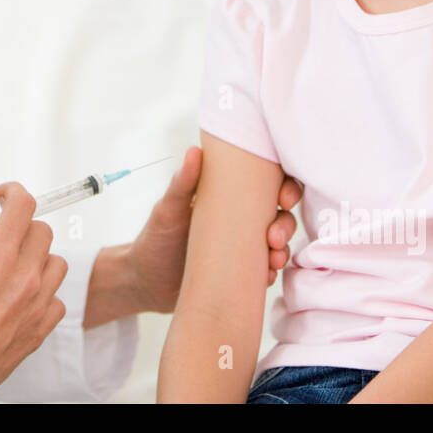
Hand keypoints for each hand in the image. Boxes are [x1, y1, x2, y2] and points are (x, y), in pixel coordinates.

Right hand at [0, 183, 67, 403]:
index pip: (24, 206)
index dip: (14, 193)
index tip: (3, 195)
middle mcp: (25, 277)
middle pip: (42, 231)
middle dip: (22, 227)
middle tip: (1, 237)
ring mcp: (37, 303)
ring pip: (56, 262)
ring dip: (38, 258)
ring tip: (12, 269)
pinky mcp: (42, 327)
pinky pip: (57, 297)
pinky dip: (43, 292)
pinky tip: (21, 298)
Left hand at [126, 146, 302, 312]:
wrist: (145, 282)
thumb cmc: (155, 238)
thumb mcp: (167, 210)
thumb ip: (181, 183)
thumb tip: (195, 150)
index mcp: (227, 195)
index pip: (265, 183)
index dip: (284, 187)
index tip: (283, 198)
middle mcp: (240, 218)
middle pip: (279, 213)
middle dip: (286, 223)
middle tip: (274, 236)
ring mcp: (242, 245)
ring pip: (277, 242)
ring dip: (282, 249)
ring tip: (272, 259)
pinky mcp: (242, 271)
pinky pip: (266, 269)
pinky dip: (271, 272)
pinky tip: (266, 276)